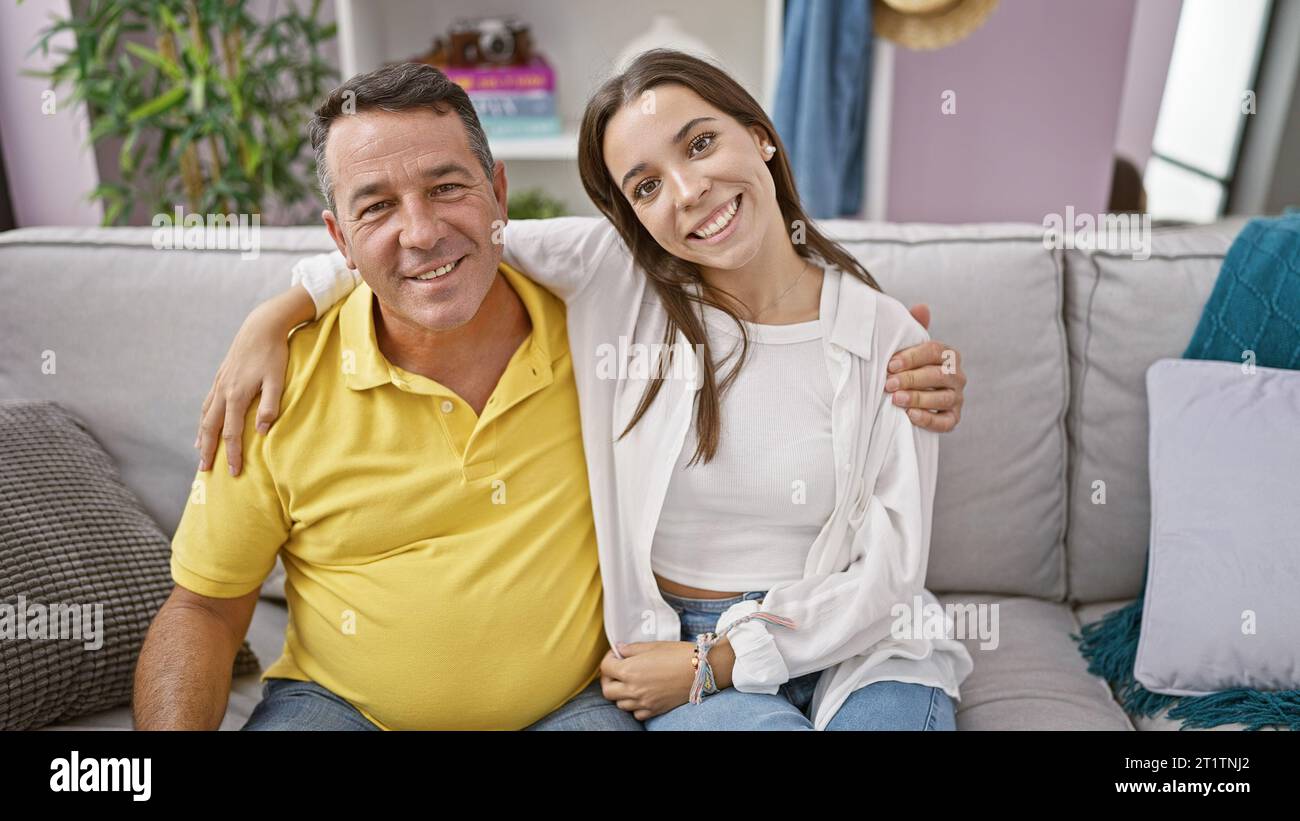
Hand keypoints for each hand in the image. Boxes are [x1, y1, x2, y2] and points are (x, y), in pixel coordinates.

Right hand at [195, 289, 310, 474]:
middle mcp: (223, 391)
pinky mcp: (221, 376)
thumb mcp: (277, 379)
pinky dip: (204, 418)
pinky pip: (207, 402)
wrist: (262, 326)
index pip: (231, 432)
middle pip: (211, 427)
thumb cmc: (274, 353)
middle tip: (204, 471)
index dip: (232, 454)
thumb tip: (261, 431)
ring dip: (202, 435)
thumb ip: (271, 405)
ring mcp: (219, 383)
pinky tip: (205, 423)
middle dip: (208, 450)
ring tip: (200, 452)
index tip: (233, 472)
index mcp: (237, 395)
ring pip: (206, 415)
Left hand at [600, 640, 728, 720]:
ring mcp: (644, 702)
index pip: (605, 668)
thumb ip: (632, 649)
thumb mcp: (653, 646)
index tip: (616, 655)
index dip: (608, 659)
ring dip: (620, 693)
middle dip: (608, 679)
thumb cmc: (679, 654)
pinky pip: (636, 713)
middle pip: (607, 690)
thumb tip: (619, 649)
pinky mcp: (655, 710)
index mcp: (630, 670)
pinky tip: (642, 695)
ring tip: (630, 682)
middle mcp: (633, 689)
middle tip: (616, 670)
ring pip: (620, 704)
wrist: (703, 670)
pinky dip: (635, 706)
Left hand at [883, 303, 965, 432]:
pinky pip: (945, 422)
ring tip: (896, 400)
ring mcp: (957, 398)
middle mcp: (957, 375)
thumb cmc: (908, 367)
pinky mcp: (953, 418)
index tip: (890, 364)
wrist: (909, 395)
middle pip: (938, 375)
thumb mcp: (909, 348)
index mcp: (948, 355)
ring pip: (943, 398)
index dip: (913, 357)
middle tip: (889, 384)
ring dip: (918, 399)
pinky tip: (910, 416)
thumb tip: (921, 307)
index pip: (935, 351)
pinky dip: (929, 419)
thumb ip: (914, 328)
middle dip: (912, 379)